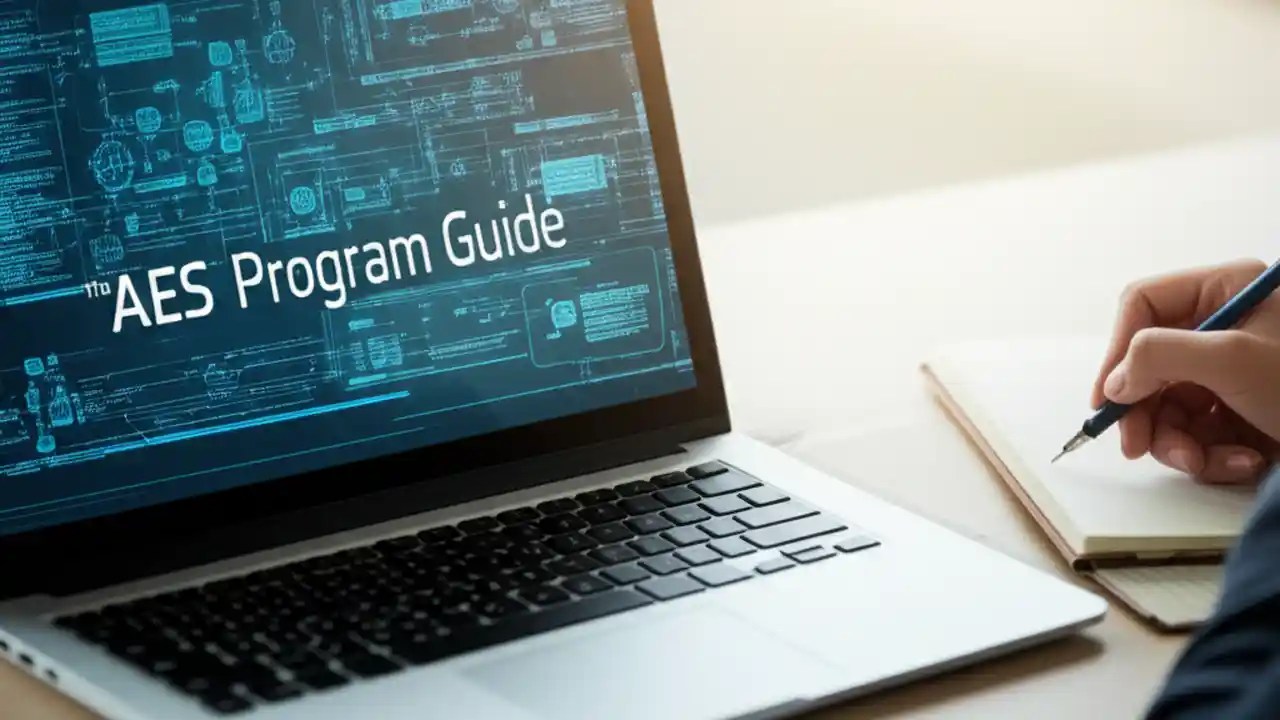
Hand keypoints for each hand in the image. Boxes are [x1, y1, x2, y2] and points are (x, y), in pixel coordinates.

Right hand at [1092, 259, 1279, 483]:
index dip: (1118, 349)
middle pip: (1150, 365)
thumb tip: (1116, 380)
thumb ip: (1161, 356)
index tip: (1108, 397)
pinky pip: (1199, 432)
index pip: (1144, 305)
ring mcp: (1233, 372)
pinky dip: (1213, 455)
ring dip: (1181, 443)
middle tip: (1138, 447)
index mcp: (1229, 290)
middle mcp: (1226, 326)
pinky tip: (1244, 461)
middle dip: (1147, 412)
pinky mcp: (1242, 411)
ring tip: (1206, 462)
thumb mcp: (1235, 360)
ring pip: (1170, 406)